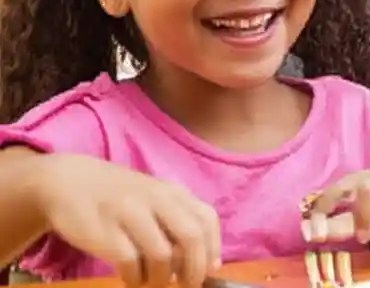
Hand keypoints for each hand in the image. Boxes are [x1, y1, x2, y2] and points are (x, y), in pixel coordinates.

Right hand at [33, 154, 220, 287]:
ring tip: (155, 282)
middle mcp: (155, 199)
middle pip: (191, 236)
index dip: (213, 248)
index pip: (207, 219)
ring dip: (162, 277)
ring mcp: (129, 213)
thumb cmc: (117, 196)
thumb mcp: (153, 198)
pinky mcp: (103, 231)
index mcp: (172, 192)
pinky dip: (135, 278)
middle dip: (194, 268)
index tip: (209, 270)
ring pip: (161, 254)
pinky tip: (131, 278)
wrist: (66, 182)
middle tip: (187, 284)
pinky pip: (129, 262)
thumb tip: (207, 261)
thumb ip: (178, 220)